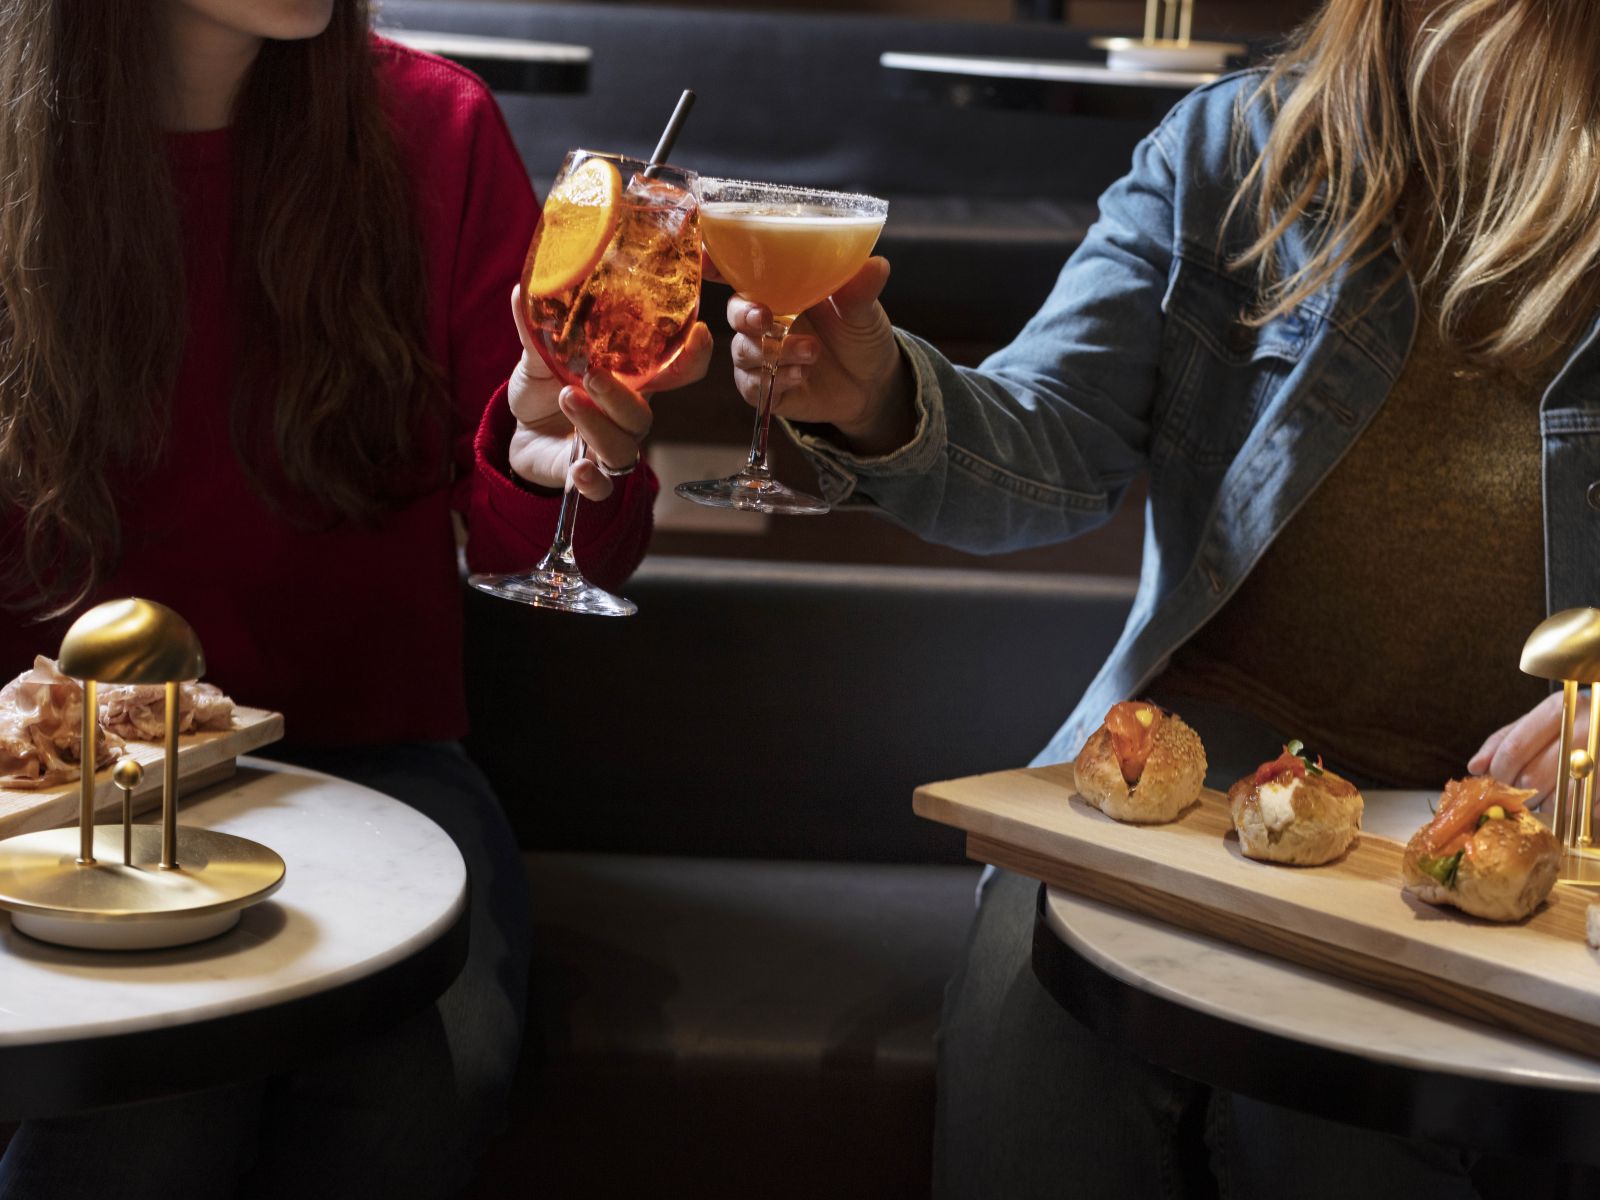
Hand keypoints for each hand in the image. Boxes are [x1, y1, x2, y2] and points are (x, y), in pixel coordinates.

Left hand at [504, 285, 711, 499]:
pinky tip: (577, 467)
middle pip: (644, 414)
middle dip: (620, 396)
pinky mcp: (589, 477)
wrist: (520, 432)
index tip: (698, 332)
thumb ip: (537, 330)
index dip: (692, 357)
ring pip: (624, 449)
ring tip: (567, 400)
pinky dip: (592, 480)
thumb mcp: (538, 356)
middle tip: (591, 374)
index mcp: (628, 379)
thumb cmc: (544, 388)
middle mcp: (626, 416)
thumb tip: (521, 291)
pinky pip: (603, 488)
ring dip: (597, 426)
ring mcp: (610, 448)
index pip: (674, 372)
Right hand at [725, 257, 915, 455]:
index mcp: (781, 288)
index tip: (705, 258)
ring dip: (774, 352)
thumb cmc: (862, 335)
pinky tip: (801, 376)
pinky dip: (775, 379)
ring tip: (811, 353)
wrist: (874, 384)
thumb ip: (860, 290)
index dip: (715, 262)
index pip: (738, 271)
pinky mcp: (766, 388)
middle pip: (734, 311)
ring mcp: (763, 354)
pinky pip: (752, 385)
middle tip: (766, 318)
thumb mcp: (865, 310)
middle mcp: (766, 318)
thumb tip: (876, 265)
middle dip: (744, 315)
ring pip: (743, 351)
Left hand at [1468, 690, 1590, 807]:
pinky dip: (1567, 810)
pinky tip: (1567, 797)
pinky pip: (1580, 808)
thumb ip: (1505, 740)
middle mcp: (1584, 729)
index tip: (1494, 780)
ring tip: (1544, 793)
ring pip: (1556, 799)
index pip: (1514, 748)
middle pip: (1532, 777)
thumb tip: (1475, 767)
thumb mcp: (1538, 721)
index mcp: (1559, 709)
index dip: (1499, 771)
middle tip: (1517, 791)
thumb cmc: (1571, 724)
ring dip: (1542, 804)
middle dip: (1517, 791)